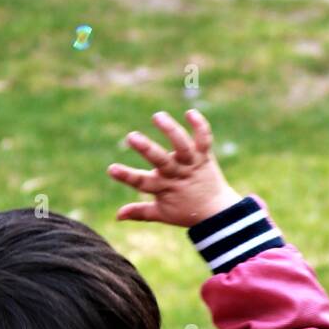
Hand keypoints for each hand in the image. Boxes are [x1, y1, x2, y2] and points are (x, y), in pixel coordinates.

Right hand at [107, 110, 241, 227]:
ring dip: (171, 130)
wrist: (217, 212)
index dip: (126, 177)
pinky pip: (204, 139)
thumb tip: (117, 216)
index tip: (111, 169)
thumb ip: (139, 211)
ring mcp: (191, 164)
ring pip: (182, 146)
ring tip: (157, 116)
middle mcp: (177, 174)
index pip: (142, 182)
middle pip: (160, 161)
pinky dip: (199, 126)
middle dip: (146, 149)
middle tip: (131, 137)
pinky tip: (190, 112)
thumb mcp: (162, 214)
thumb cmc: (185, 211)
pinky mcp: (204, 156)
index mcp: (163, 188)